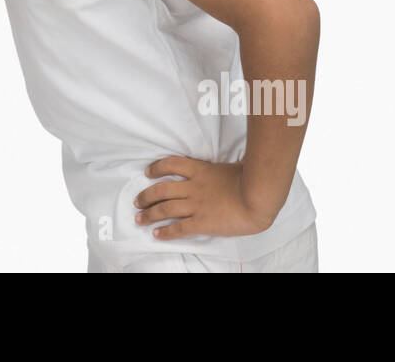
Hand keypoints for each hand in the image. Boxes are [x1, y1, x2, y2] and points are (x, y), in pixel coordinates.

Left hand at [133, 156, 276, 239]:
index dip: (156, 167)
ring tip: (139, 219)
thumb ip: (225, 166)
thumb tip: (235, 160)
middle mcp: (193, 187)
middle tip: (137, 201)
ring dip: (149, 214)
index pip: (171, 164)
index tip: (147, 172)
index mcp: (200, 170)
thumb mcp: (234, 165)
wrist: (258, 197)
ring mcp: (196, 205)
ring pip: (165, 209)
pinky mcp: (202, 222)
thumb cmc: (252, 180)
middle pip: (161, 189)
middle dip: (146, 196)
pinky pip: (178, 228)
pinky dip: (165, 232)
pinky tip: (156, 234)